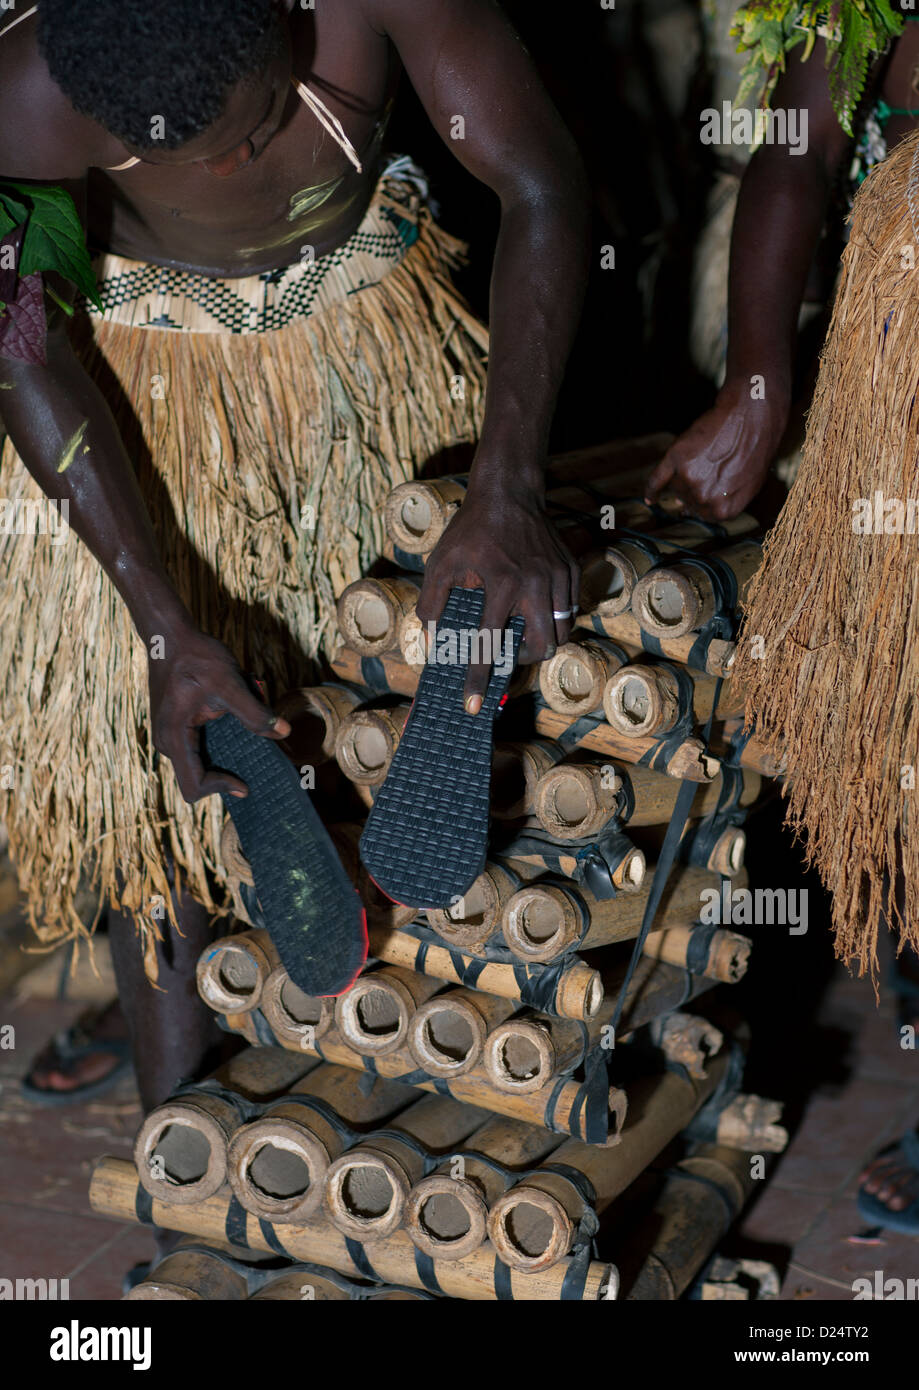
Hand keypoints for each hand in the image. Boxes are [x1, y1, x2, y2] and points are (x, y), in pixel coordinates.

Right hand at [148, 625, 289, 802]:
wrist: (170, 636)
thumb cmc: (197, 656)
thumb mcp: (231, 682)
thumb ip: (255, 713)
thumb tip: (283, 733)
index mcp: (174, 736)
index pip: (193, 785)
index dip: (220, 788)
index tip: (245, 783)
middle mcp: (166, 742)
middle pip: (195, 780)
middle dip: (224, 775)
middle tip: (252, 764)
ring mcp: (168, 735)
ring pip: (197, 764)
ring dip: (221, 758)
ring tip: (243, 737)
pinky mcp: (175, 727)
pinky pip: (196, 749)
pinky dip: (216, 747)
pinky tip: (233, 727)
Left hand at [416, 482, 579, 712]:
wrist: (507, 491)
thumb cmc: (470, 529)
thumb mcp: (440, 562)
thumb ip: (432, 603)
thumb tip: (433, 641)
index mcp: (501, 584)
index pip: (490, 644)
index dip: (479, 679)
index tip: (472, 706)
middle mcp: (535, 583)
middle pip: (544, 646)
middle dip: (527, 658)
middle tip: (511, 653)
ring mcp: (557, 576)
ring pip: (564, 630)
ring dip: (544, 640)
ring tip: (524, 632)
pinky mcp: (570, 569)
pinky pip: (570, 608)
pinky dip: (555, 617)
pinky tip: (536, 609)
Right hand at [644, 381, 786, 520]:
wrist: (750, 416)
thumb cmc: (755, 449)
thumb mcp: (749, 486)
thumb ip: (726, 503)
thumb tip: (701, 509)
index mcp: (723, 510)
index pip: (703, 515)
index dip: (704, 502)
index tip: (705, 492)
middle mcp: (704, 498)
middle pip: (688, 501)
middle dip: (696, 487)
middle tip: (709, 468)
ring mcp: (688, 478)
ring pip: (676, 487)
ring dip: (683, 478)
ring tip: (702, 459)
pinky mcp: (676, 458)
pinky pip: (657, 479)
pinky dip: (652, 489)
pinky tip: (650, 498)